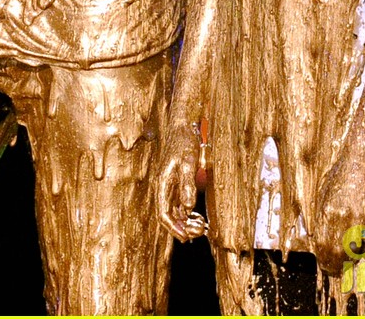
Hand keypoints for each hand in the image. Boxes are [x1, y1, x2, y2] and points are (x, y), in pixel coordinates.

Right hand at [156, 123, 207, 241]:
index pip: (163, 213)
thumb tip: (188, 208)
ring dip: (186, 223)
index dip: (173, 227)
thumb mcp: (187, 163)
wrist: (183, 127)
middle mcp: (164, 188)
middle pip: (168, 216)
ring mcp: (171, 187)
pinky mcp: (178, 185)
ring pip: (175, 213)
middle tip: (199, 231)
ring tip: (201, 226)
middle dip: (181, 227)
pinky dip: (188, 215)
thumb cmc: (184, 143)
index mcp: (163, 184)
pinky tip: (199, 217)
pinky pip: (180, 206)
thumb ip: (187, 185)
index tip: (186, 237)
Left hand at [314, 149, 364, 274]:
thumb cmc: (342, 172)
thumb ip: (321, 215)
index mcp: (326, 211)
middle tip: (333, 269)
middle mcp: (343, 218)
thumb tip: (317, 234)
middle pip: (337, 252)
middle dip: (334, 264)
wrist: (362, 158)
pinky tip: (362, 251)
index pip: (322, 244)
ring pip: (355, 251)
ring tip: (346, 263)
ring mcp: (361, 219)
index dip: (322, 257)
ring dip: (350, 259)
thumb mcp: (323, 192)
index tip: (322, 262)